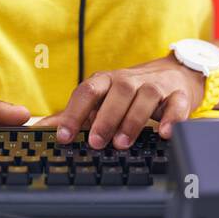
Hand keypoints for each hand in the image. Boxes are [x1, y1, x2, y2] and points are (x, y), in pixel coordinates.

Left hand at [37, 56, 204, 147]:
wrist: (173, 74)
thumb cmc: (129, 92)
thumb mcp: (101, 99)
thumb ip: (74, 114)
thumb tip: (40, 128)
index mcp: (106, 80)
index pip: (87, 91)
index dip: (74, 112)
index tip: (64, 136)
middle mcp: (130, 80)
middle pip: (118, 92)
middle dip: (105, 118)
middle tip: (96, 143)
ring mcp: (155, 86)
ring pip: (145, 97)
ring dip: (133, 120)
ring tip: (122, 143)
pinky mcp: (178, 95)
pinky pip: (176, 104)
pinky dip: (172, 118)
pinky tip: (165, 134)